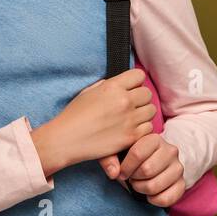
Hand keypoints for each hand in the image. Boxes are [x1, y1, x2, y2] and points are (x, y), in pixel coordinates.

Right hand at [31, 68, 156, 173]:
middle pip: (147, 94)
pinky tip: (131, 130)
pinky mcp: (131, 136)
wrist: (65, 140)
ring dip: (143, 114)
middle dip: (140, 98)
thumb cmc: (73, 115)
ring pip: (151, 110)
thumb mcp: (89, 92)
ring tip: (132, 119)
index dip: (135, 82)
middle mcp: (124, 101)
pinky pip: (149, 128)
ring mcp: (129, 119)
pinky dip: (143, 129)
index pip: (139, 75)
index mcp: (113, 86)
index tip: (129, 89)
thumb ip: (108, 85)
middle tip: (130, 106)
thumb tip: (122, 84)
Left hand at [114, 133, 186, 206]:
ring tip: (140, 184)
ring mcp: (178, 168)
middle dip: (134, 179)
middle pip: (146, 170)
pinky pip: (166, 199)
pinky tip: (149, 194)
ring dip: (141, 189)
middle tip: (132, 178)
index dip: (125, 167)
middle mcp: (171, 151)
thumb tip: (114, 173)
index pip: (137, 153)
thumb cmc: (134, 157)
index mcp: (155, 139)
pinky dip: (153, 200)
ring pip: (154, 186)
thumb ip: (110, 158)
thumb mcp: (121, 150)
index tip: (121, 172)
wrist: (155, 161)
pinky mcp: (182, 184)